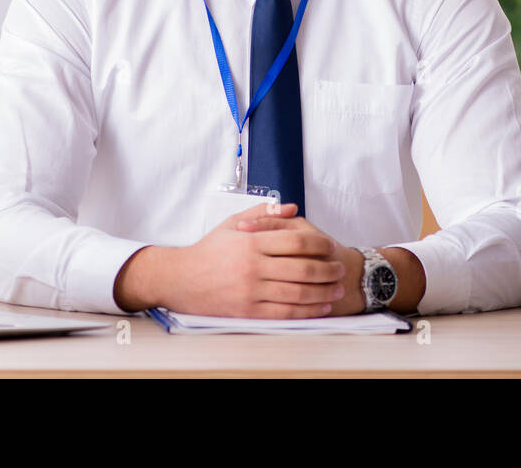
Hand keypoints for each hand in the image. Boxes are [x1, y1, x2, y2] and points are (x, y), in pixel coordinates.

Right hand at [155, 202, 347, 318]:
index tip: (330, 245)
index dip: (319, 243)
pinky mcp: (248, 311)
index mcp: (251, 241)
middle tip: (340, 268)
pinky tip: (320, 307)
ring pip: (298, 292)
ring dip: (323, 292)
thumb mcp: (232, 223)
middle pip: (303, 267)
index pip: (296, 240)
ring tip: (336, 289)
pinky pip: (285, 312)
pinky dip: (307, 311)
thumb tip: (292, 208)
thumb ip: (263, 213)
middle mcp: (253, 266)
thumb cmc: (208, 250)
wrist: (180, 279)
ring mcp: (251, 290)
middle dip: (327, 269)